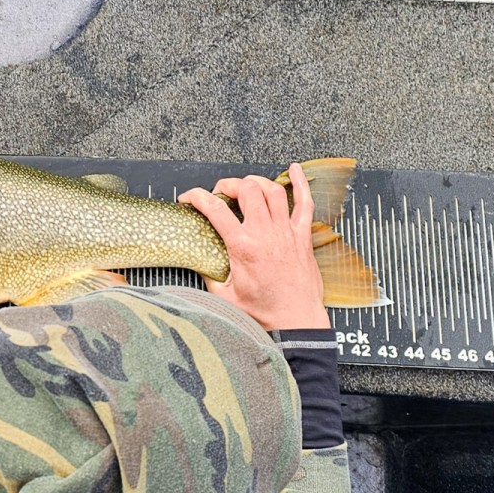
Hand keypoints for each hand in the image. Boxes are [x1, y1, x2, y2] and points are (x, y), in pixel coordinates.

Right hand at [178, 163, 328, 330]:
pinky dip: (300, 183)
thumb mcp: (224, 296)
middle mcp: (265, 233)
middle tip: (220, 192)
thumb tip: (198, 261)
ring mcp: (286, 232)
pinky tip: (295, 169)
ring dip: (257, 181)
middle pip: (246, 190)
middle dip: (228, 184)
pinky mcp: (302, 237)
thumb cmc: (264, 313)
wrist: (296, 322)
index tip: (188, 198)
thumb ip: (209, 274)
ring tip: (246, 184)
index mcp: (242, 246)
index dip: (196, 197)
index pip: (215, 209)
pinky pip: (305, 203)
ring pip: (273, 190)